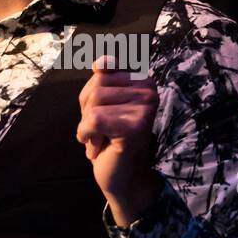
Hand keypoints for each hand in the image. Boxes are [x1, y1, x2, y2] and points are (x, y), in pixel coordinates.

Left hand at [76, 55, 162, 224]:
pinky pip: (94, 120)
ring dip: (88, 125)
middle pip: (98, 85)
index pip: (102, 71)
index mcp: (144, 80)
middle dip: (89, 111)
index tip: (105, 115)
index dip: (93, 96)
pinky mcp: (135, 126)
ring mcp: (145, 108)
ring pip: (94, 102)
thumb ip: (102, 78)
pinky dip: (87, 135)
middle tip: (102, 130)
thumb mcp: (101, 101)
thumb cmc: (109, 137)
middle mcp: (150, 90)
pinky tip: (98, 146)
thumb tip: (100, 62)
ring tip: (102, 138)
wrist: (122, 176)